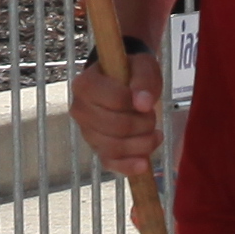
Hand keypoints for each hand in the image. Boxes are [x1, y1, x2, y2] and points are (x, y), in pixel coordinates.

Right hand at [66, 42, 162, 176]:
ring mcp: (87, 132)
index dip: (135, 102)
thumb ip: (144, 80)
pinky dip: (128, 166)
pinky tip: (143, 164)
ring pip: (114, 147)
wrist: (124, 84)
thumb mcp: (142, 67)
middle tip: (151, 116)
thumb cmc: (131, 73)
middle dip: (143, 124)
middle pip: (115, 126)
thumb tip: (143, 103)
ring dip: (142, 144)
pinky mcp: (96, 149)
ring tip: (154, 133)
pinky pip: (109, 163)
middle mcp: (80, 110)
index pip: (113, 99)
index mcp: (85, 84)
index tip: (145, 100)